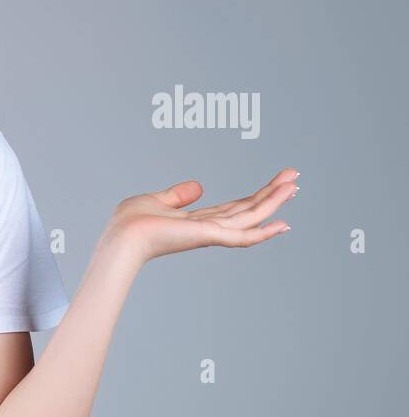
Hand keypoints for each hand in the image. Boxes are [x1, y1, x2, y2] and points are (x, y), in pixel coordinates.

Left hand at [104, 167, 298, 263]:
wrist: (120, 237)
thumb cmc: (128, 224)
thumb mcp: (155, 200)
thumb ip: (177, 195)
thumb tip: (198, 186)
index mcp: (196, 221)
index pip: (232, 208)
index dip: (254, 196)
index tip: (276, 182)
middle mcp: (207, 229)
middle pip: (247, 210)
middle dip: (271, 195)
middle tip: (295, 178)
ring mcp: (209, 234)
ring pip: (251, 218)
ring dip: (274, 202)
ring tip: (295, 185)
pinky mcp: (208, 237)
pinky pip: (242, 236)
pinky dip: (263, 232)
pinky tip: (282, 223)